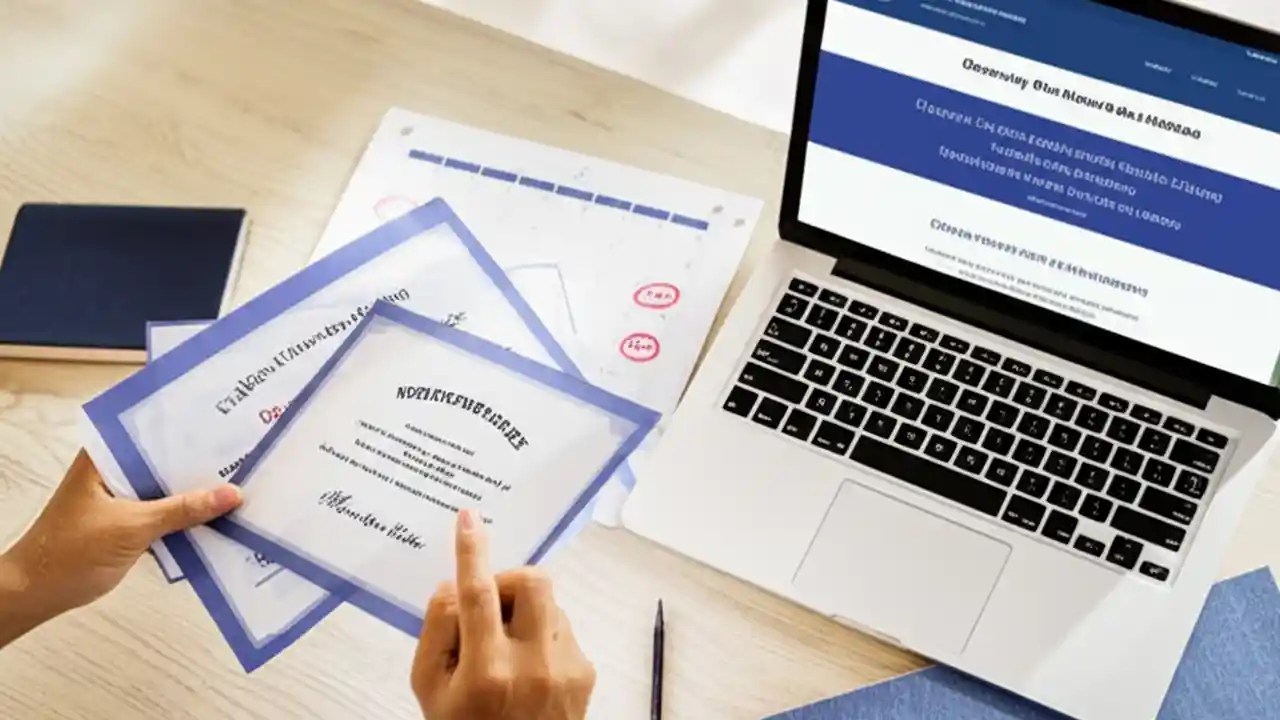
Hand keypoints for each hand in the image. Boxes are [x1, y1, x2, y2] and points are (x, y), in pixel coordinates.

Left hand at [0, 450, 241, 644]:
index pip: (152, 431)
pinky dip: (184, 515)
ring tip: (238, 482)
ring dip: (193, 492)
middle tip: (244, 455)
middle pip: (164, 461)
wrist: (36, 594)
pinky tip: (215, 515)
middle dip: (199, 463)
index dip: (189, 429)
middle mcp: (112, 471)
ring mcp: (119, 498)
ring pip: (165, 488)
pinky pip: (163, 511)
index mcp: (104, 458)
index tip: (227, 427)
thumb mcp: (133, 527)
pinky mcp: (126, 522)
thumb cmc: (71, 553)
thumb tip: (233, 494)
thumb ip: (183, 510)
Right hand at [411, 510, 594, 719]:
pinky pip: (562, 629)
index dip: (472, 552)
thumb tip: (454, 585)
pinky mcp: (586, 673)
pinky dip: (541, 637)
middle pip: (533, 582)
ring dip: (524, 613)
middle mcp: (533, 666)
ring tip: (503, 650)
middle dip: (509, 581)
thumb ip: (437, 631)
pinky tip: (526, 668)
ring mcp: (566, 669)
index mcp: (486, 672)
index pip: (478, 596)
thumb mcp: (429, 689)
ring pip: (550, 605)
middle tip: (488, 604)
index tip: (469, 519)